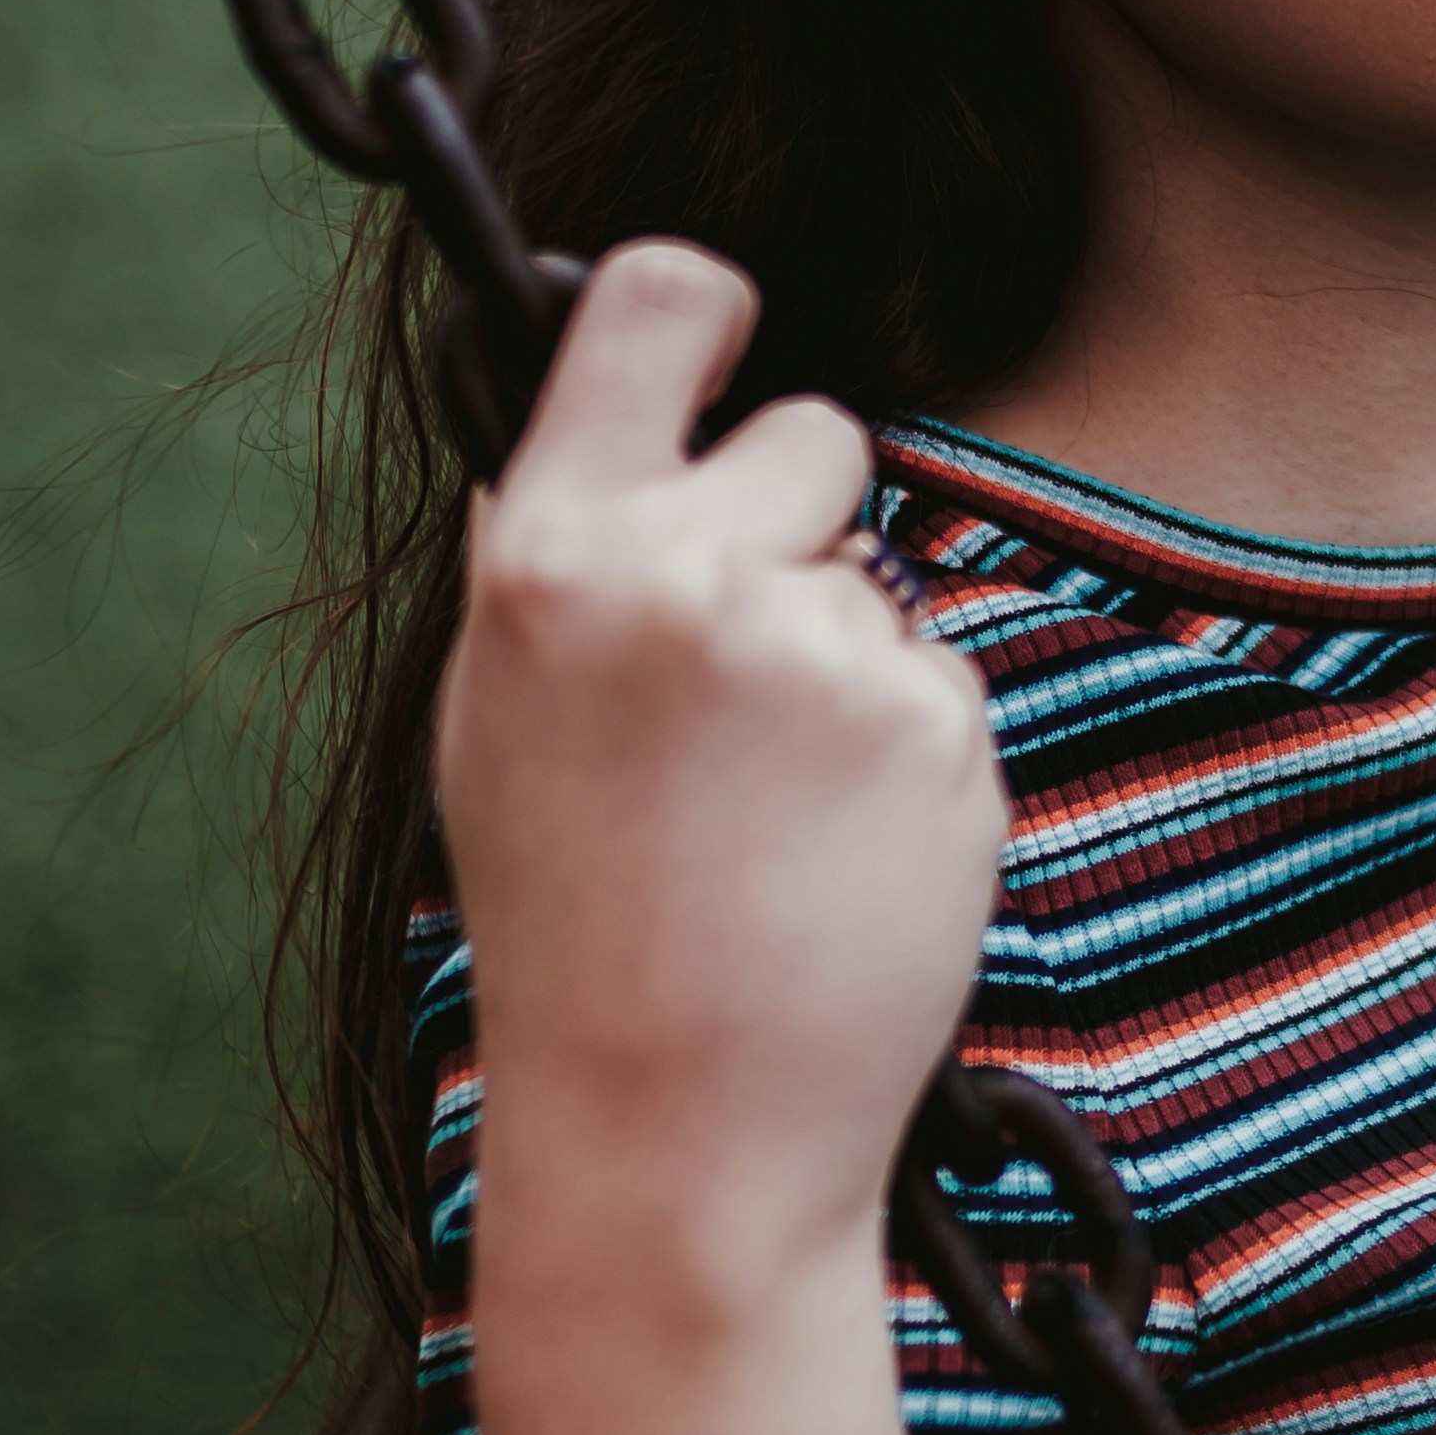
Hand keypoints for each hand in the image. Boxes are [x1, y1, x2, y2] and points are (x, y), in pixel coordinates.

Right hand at [433, 243, 1003, 1308]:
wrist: (677, 1130)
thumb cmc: (573, 922)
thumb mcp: (499, 715)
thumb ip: (555, 555)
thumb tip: (604, 403)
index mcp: (552, 554)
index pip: (655, 303)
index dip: (707, 310)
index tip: (728, 342)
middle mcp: (688, 578)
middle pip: (816, 435)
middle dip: (800, 525)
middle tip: (738, 683)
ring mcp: (825, 655)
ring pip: (879, 586)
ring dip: (845, 669)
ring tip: (766, 816)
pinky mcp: (936, 729)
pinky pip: (937, 685)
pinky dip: (903, 759)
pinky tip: (832, 858)